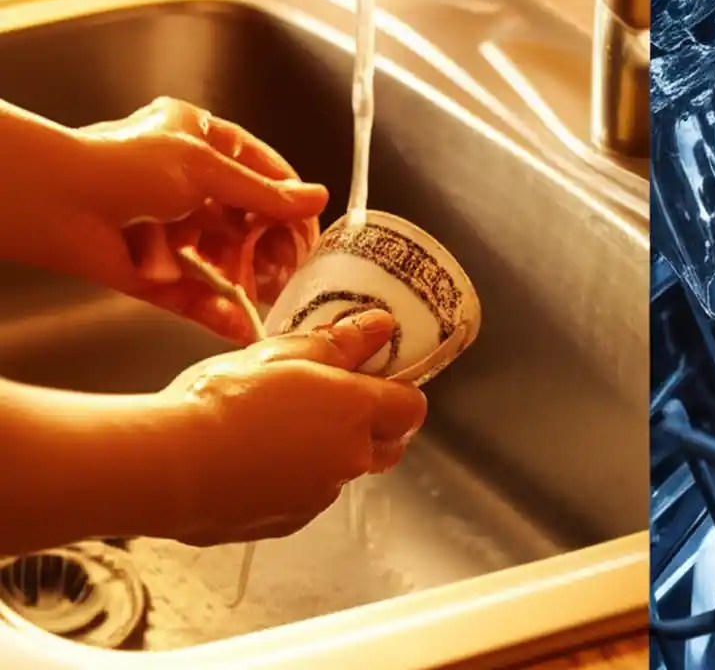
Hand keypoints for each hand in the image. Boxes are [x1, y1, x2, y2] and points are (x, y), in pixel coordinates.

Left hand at [21, 97, 327, 343]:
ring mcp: (168, 229)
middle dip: (270, 246)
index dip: (290, 202)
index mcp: (198, 140)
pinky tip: (243, 324)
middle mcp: (185, 184)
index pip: (262, 172)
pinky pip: (193, 296)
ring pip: (222, 260)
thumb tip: (316, 199)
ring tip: (267, 294)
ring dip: (246, 279)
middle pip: (246, 220)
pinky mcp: (151, 270)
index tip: (312, 230)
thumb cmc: (119, 164)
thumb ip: (265, 193)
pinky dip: (217, 312)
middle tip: (293, 269)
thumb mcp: (206, 168)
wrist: (51, 200)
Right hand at [157, 309, 425, 545]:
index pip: (412, 406)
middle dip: (373, 426)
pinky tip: (252, 462)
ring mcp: (320, 496)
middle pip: (389, 445)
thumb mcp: (280, 353)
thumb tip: (381, 327)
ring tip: (274, 429)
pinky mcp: (289, 523)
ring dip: (326, 453)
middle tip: (330, 402)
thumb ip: (339, 343)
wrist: (167, 466)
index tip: (374, 377)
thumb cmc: (219, 400)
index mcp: (355, 411)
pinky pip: (306, 497)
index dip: (399, 390)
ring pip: (343, 471)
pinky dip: (293, 480)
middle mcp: (349, 459)